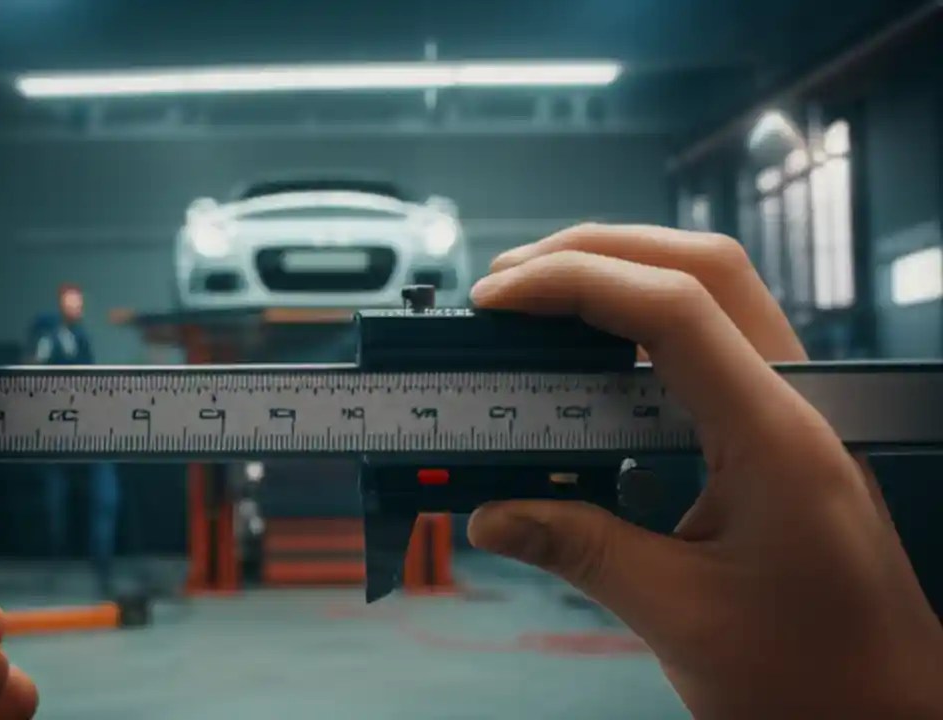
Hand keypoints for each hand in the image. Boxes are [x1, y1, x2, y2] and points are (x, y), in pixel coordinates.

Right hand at [467, 224, 942, 718]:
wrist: (890, 712)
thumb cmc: (813, 678)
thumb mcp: (679, 617)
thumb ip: (578, 550)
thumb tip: (490, 513)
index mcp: (776, 437)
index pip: (672, 310)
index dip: (574, 284)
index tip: (497, 297)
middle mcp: (794, 403)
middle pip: (700, 268)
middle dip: (596, 253)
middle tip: (507, 282)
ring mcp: (793, 413)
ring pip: (712, 294)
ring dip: (621, 280)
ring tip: (537, 305)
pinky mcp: (778, 435)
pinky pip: (711, 346)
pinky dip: (640, 328)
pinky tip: (591, 360)